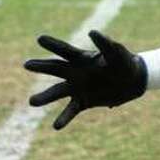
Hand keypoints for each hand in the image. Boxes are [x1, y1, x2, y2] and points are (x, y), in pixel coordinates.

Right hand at [24, 30, 146, 129]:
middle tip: (27, 64)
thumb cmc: (125, 62)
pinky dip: (63, 118)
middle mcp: (75, 72)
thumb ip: (106, 44)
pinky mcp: (83, 102)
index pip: (65, 50)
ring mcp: (77, 88)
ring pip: (57, 92)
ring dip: (44, 97)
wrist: (133, 81)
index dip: (53, 44)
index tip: (40, 38)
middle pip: (55, 68)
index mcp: (82, 58)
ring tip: (32, 102)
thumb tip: (92, 33)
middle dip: (41, 66)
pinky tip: (56, 126)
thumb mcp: (118, 53)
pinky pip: (70, 111)